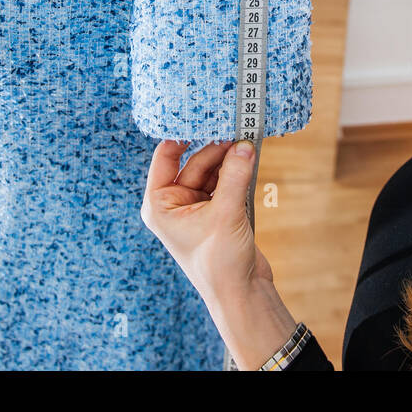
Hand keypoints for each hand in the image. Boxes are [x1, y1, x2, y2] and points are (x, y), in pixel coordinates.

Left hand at [141, 139, 296, 368]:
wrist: (242, 295)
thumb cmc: (221, 263)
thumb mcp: (226, 213)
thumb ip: (235, 176)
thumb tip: (244, 145)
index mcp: (160, 205)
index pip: (165, 158)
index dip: (182, 136)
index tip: (200, 116)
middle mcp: (175, 205)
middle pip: (195, 162)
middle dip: (217, 149)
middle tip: (239, 132)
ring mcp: (197, 209)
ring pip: (213, 171)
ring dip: (230, 160)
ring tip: (248, 143)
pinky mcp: (218, 213)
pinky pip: (225, 183)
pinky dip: (237, 173)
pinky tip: (251, 160)